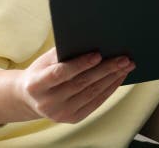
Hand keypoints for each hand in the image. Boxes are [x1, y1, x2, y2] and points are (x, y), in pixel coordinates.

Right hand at [16, 48, 134, 123]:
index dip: (80, 64)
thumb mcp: (45, 60)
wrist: (31, 98)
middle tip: (123, 58)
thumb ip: (64, 51)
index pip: (60, 73)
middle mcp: (47, 102)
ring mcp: (60, 113)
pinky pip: (95, 102)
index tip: (98, 54)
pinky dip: (110, 89)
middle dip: (105, 70)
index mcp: (36, 85)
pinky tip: (119, 77)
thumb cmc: (42, 71)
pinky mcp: (73, 119)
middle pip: (81, 83)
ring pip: (92, 93)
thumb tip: (91, 40)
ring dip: (112, 78)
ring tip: (126, 66)